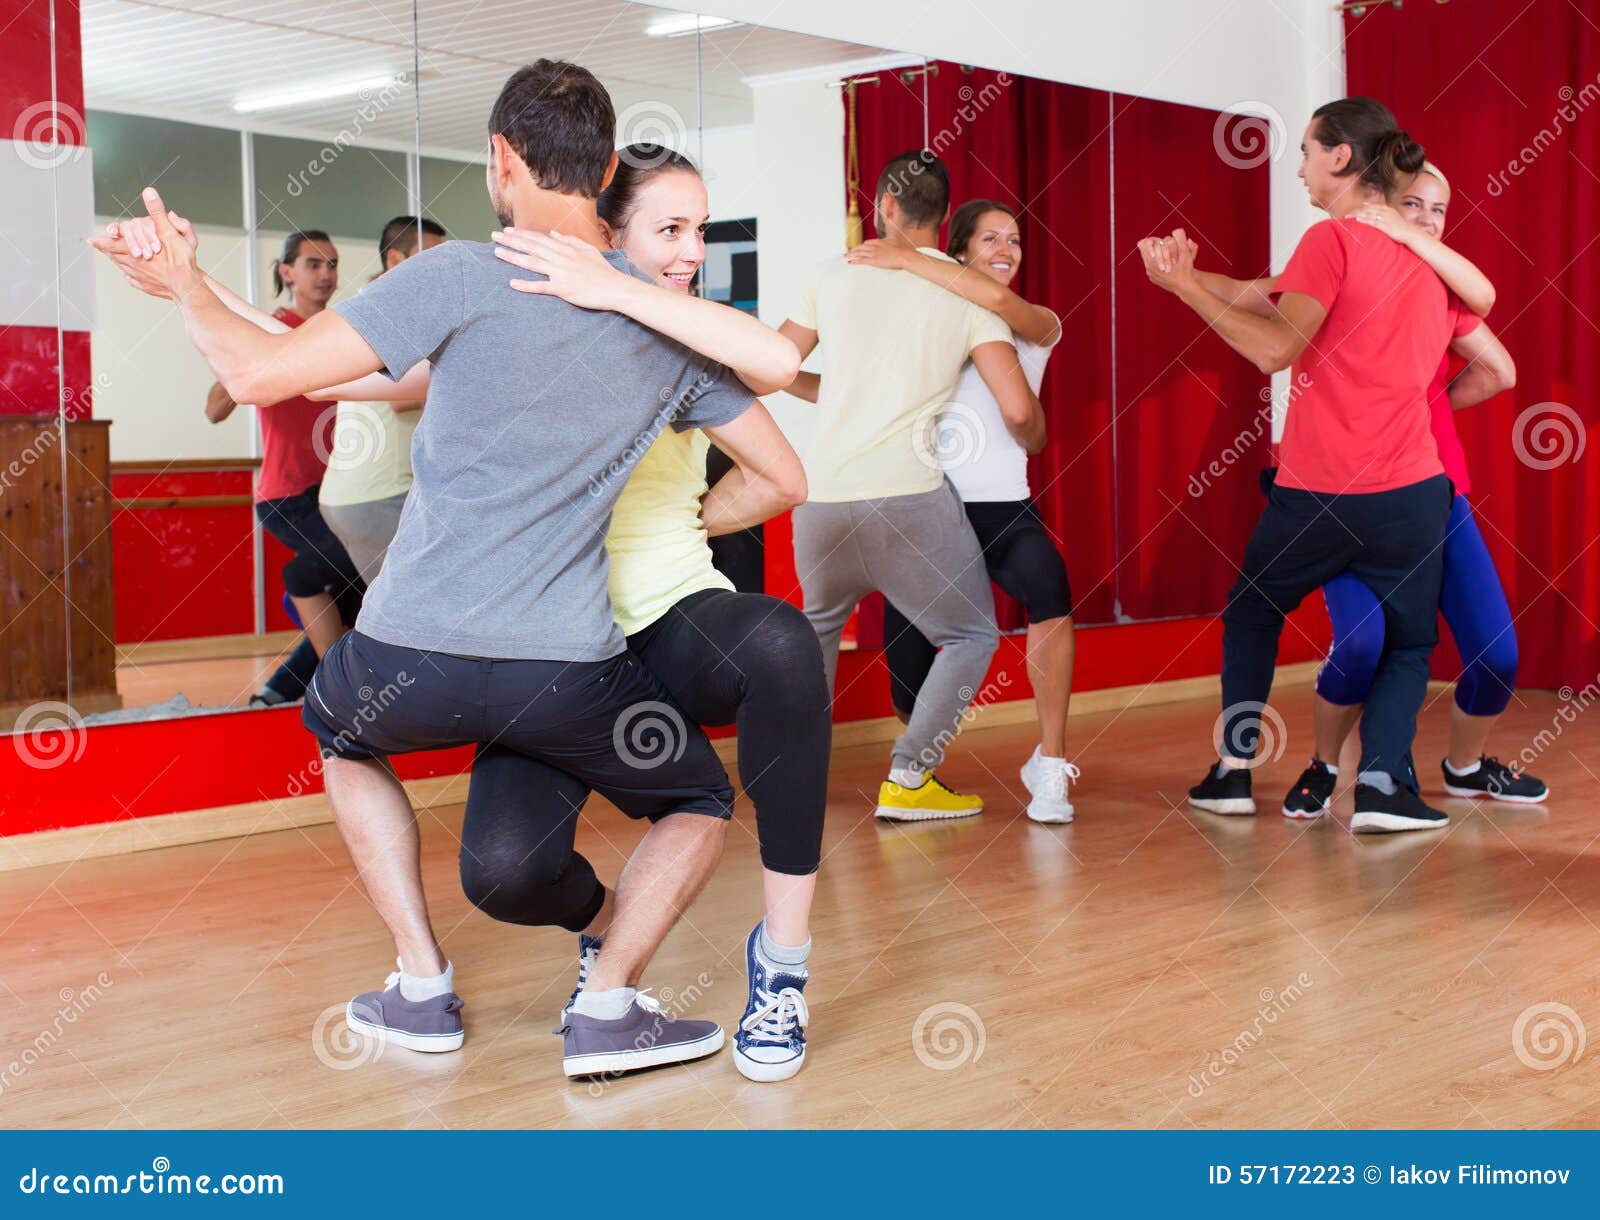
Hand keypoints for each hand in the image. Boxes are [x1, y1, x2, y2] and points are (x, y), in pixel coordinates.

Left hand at [87, 187, 202, 300]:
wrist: (188, 286)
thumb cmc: (180, 261)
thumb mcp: (170, 231)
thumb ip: (156, 212)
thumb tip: (148, 192)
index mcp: (135, 251)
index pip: (112, 243)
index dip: (101, 241)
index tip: (90, 240)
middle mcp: (133, 265)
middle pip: (115, 256)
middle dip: (108, 251)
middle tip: (100, 247)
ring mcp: (140, 278)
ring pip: (124, 268)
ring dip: (117, 262)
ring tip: (113, 258)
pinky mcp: (148, 287)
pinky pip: (134, 280)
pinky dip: (130, 276)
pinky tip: (130, 275)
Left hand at [492, 228, 629, 309]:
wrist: (615, 288)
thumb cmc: (603, 271)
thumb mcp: (588, 250)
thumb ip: (570, 240)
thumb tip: (554, 233)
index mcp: (565, 248)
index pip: (538, 238)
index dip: (521, 234)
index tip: (507, 231)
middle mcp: (560, 258)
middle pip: (531, 247)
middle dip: (511, 240)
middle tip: (493, 236)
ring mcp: (561, 273)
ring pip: (532, 263)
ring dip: (513, 257)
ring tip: (497, 252)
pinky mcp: (563, 289)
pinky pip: (541, 286)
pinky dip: (526, 285)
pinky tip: (512, 283)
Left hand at [843, 238, 912, 270]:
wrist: (904, 256)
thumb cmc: (903, 250)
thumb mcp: (896, 242)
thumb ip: (891, 241)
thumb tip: (892, 239)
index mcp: (880, 241)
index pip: (868, 243)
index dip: (862, 246)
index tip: (860, 248)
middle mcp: (875, 246)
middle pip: (861, 247)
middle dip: (854, 250)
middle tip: (848, 252)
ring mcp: (873, 253)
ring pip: (859, 253)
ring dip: (851, 254)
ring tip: (845, 256)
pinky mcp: (873, 260)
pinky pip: (861, 260)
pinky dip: (855, 261)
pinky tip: (850, 262)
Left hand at [1138, 228, 1198, 293]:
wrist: (1184, 287)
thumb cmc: (1185, 270)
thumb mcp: (1185, 253)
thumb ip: (1181, 239)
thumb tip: (1176, 230)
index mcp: (1152, 261)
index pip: (1143, 244)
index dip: (1152, 240)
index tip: (1161, 242)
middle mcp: (1149, 268)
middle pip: (1144, 251)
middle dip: (1154, 247)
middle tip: (1164, 247)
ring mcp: (1150, 274)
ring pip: (1148, 259)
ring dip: (1156, 255)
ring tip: (1167, 256)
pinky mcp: (1153, 279)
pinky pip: (1151, 267)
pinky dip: (1157, 264)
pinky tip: (1166, 264)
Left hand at [1351, 202, 1412, 243]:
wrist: (1409, 232)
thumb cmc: (1399, 226)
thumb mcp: (1391, 217)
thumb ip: (1382, 215)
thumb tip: (1373, 215)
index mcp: (1386, 209)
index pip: (1370, 206)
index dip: (1359, 208)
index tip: (1351, 210)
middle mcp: (1385, 211)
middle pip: (1367, 209)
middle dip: (1355, 211)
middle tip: (1345, 215)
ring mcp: (1385, 218)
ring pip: (1368, 214)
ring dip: (1357, 215)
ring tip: (1347, 217)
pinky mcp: (1385, 225)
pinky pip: (1373, 221)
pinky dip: (1365, 220)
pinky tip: (1358, 220)